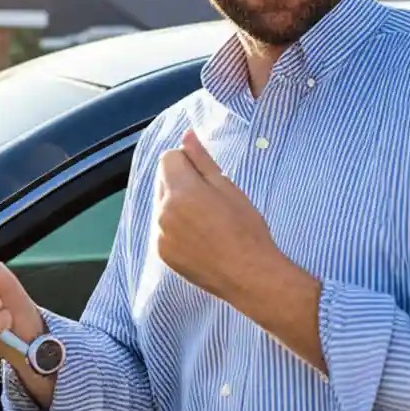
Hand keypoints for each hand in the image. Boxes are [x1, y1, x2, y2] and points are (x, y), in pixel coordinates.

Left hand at [156, 129, 282, 302]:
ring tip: (206, 222)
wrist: (250, 275)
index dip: (187, 162)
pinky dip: (175, 229)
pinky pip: (163, 229)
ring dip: (177, 206)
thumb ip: (202, 160)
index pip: (168, 158)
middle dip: (181, 183)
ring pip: (162, 205)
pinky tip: (200, 239)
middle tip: (210, 200)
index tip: (206, 177)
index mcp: (180, 191)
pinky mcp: (162, 253)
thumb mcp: (227, 188)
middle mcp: (163, 211)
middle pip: (163, 180)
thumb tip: (186, 135)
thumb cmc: (246, 229)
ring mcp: (160, 234)